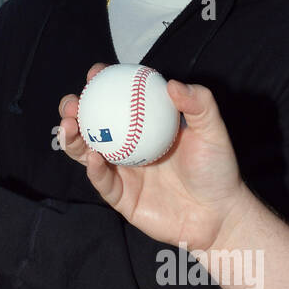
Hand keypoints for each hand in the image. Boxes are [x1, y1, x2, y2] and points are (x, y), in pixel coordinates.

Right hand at [56, 64, 246, 252]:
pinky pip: (103, 182)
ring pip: (88, 154)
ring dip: (72, 140)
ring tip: (69, 126)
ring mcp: (123, 173)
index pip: (118, 101)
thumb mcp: (212, 131)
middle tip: (71, 103)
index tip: (95, 73)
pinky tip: (94, 157)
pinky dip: (94, 170)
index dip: (102, 85)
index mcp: (146, 127)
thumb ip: (198, 104)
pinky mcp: (122, 199)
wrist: (219, 215)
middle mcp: (129, 148)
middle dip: (74, 111)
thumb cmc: (217, 170)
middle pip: (93, 126)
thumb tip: (172, 84)